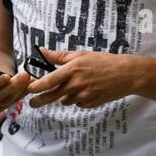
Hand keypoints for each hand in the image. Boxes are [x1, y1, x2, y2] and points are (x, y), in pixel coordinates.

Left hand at [27, 47, 141, 108]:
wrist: (128, 74)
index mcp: (72, 70)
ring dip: (64, 96)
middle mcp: (76, 84)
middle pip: (52, 96)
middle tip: (32, 103)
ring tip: (77, 86)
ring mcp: (84, 95)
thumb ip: (59, 56)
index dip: (36, 86)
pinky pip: (78, 104)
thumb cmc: (103, 62)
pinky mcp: (91, 103)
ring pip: (65, 100)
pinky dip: (78, 99)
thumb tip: (41, 51)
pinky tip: (88, 90)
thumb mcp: (81, 55)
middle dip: (39, 101)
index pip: (49, 81)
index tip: (28, 89)